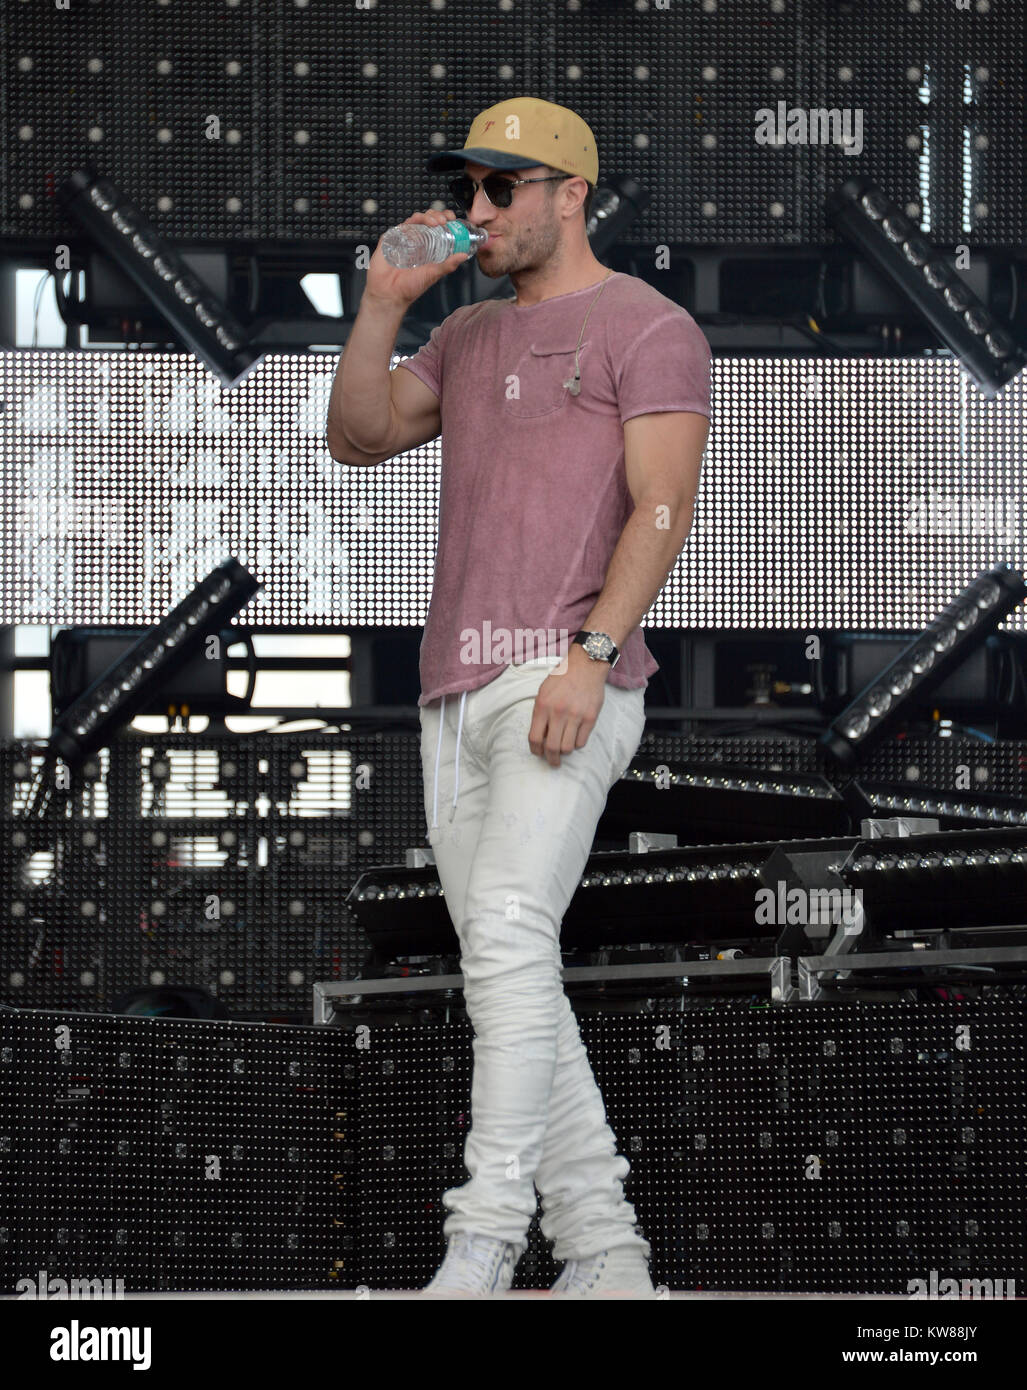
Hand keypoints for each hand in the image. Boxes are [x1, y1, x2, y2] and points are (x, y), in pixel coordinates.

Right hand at [364, 208, 469, 308]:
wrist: (390, 294)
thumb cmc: (409, 287)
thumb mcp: (433, 274)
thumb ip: (448, 265)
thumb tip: (463, 256)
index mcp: (427, 246)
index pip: (437, 226)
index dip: (445, 219)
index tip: (452, 219)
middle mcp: (416, 240)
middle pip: (427, 219)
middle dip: (437, 215)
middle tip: (445, 220)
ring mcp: (403, 238)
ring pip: (415, 219)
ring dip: (427, 217)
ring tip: (435, 223)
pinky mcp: (390, 239)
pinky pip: (400, 227)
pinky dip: (409, 223)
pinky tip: (416, 227)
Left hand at [528, 647, 609, 766]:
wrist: (586, 665)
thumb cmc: (563, 677)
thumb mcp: (543, 691)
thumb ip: (540, 713)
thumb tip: (539, 736)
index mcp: (543, 706)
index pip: (535, 738)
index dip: (535, 750)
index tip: (538, 753)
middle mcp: (558, 712)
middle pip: (551, 747)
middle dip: (551, 759)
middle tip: (553, 761)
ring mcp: (576, 716)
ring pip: (567, 748)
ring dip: (565, 752)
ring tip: (564, 748)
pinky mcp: (590, 717)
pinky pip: (581, 741)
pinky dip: (577, 743)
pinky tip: (575, 737)